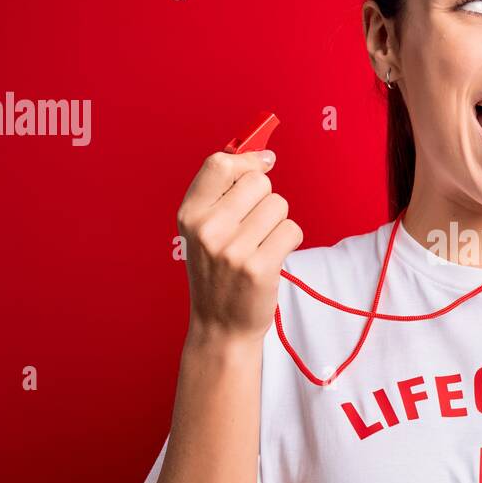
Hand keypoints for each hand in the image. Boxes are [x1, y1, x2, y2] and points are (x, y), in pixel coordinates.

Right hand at [177, 148, 302, 344]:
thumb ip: (223, 193)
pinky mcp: (259, 267)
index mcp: (190, 214)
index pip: (220, 164)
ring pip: (279, 205)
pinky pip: (292, 230)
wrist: (220, 327)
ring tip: (260, 245)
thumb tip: (263, 155)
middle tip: (254, 227)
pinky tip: (272, 258)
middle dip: (266, 199)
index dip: (248, 160)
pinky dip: (288, 241)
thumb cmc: (217, 274)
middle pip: (259, 182)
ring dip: (278, 222)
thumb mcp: (203, 231)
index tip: (263, 164)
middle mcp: (207, 229)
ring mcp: (232, 250)